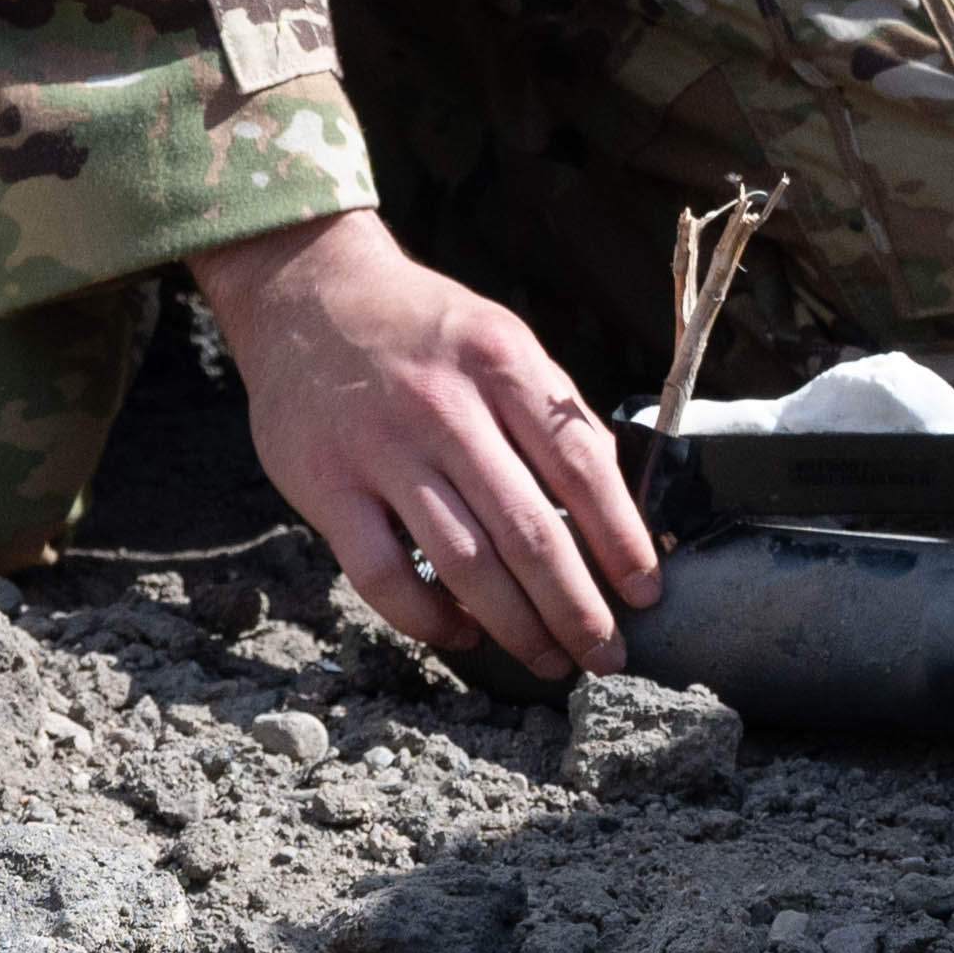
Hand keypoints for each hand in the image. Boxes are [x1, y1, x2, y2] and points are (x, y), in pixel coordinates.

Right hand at [192, 209, 657, 679]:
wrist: (307, 292)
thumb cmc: (424, 330)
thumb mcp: (500, 341)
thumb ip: (551, 416)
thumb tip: (614, 505)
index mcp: (503, 364)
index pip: (580, 467)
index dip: (620, 538)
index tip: (646, 592)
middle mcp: (445, 407)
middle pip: (527, 528)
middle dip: (576, 604)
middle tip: (606, 653)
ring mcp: (381, 449)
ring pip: (462, 561)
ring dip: (514, 624)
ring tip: (550, 660)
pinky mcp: (326, 487)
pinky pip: (383, 575)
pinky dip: (428, 617)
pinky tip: (462, 632)